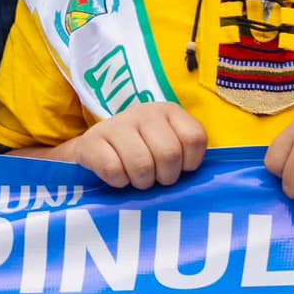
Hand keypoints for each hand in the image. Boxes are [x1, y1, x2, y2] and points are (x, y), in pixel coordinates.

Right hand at [63, 102, 206, 188]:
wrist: (94, 150)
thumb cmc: (141, 153)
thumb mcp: (168, 145)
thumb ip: (186, 153)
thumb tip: (201, 181)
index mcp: (168, 111)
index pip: (194, 138)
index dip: (190, 163)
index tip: (180, 168)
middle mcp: (143, 112)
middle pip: (169, 154)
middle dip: (165, 176)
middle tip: (156, 178)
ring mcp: (116, 124)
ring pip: (142, 164)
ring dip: (141, 181)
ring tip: (137, 179)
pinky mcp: (91, 141)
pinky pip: (114, 170)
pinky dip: (119, 182)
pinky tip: (118, 176)